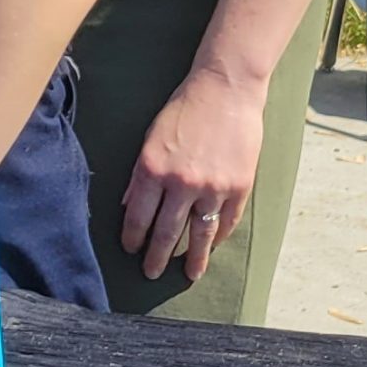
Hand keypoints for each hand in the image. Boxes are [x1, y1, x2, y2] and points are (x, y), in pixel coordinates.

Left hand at [121, 66, 266, 282]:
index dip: (133, 237)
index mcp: (153, 169)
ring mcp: (212, 187)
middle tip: (150, 273)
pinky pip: (226, 222)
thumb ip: (139, 175)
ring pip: (199, 235)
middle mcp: (181, 183)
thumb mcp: (150, 138)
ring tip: (188, 275)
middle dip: (156, 256)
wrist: (225, 91)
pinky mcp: (238, 187)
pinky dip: (218, 237)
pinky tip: (212, 246)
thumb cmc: (183, 110)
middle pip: (166, 232)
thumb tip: (127, 206)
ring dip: (193, 259)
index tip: (130, 250)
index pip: (138, 216)